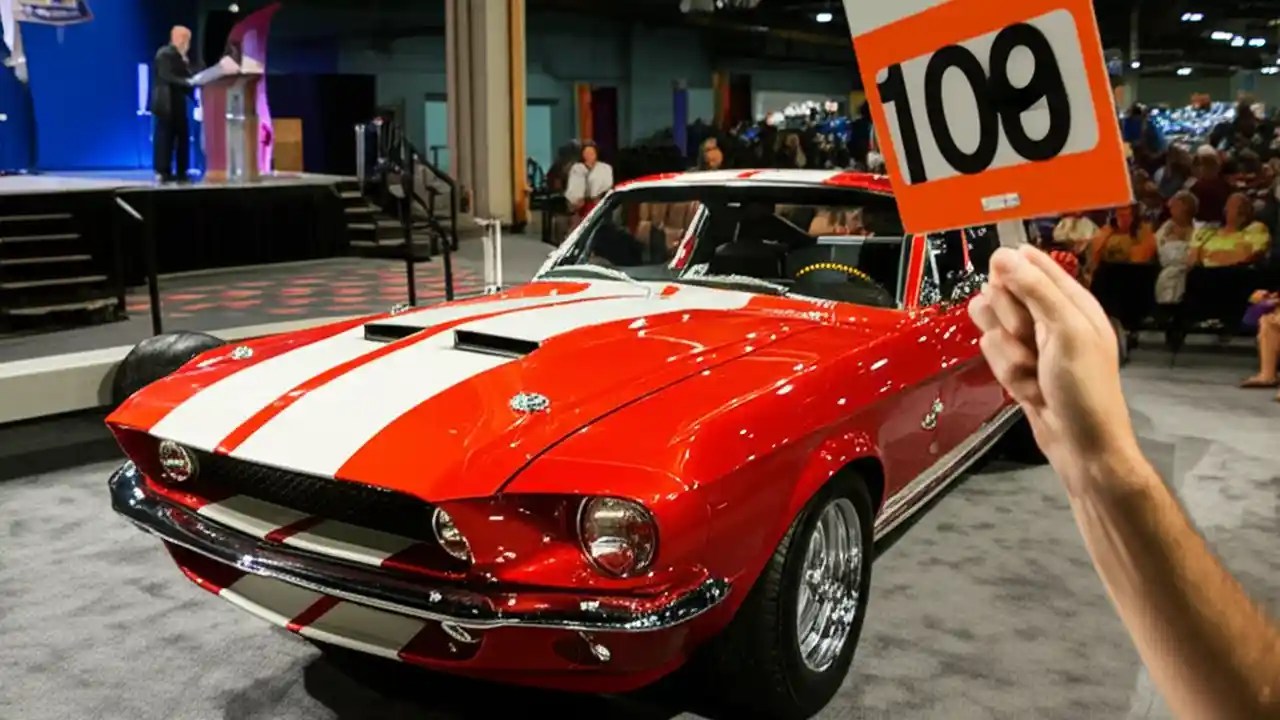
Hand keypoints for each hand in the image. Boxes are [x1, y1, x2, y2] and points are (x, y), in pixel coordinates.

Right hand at [969, 245, 1139, 494]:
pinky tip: (1028, 390)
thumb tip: (1003, 255)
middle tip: (1030, 342)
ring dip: (1007, 355)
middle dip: (1008, 322)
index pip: (1030, 265)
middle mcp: (1050, 318)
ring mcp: (1031, 344)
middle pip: (1002, 295)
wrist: (1082, 447)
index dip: (1012, 279)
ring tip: (1033, 374)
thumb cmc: (1085, 389)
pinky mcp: (1017, 367)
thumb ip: (1034, 290)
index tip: (1012, 298)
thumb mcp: (1065, 331)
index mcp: (1072, 301)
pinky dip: (1007, 375)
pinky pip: (993, 357)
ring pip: (992, 328)